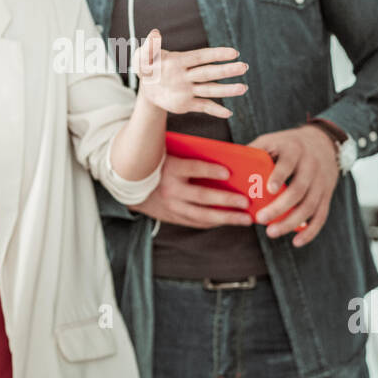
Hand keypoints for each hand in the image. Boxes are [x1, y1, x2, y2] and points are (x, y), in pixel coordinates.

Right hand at [128, 156, 253, 228]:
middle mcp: (171, 189)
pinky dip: (213, 222)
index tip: (228, 172)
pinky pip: (196, 222)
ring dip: (226, 217)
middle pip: (202, 196)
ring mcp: (172, 206)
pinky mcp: (172, 217)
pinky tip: (228, 221)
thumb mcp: (170, 155)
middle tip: (246, 202)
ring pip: (202, 215)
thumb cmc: (159, 164)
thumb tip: (222, 159)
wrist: (131, 186)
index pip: (194, 168)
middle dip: (226, 200)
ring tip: (245, 218)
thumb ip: (190, 155)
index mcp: (171, 168)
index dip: (211, 170)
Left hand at [134, 29, 247, 117]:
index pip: (201, 56)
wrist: (146, 89)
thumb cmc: (146, 67)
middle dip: (227, 70)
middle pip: (210, 72)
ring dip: (226, 90)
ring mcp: (190, 90)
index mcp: (180, 61)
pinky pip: (203, 106)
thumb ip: (150, 47)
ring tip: (243, 88)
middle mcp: (188, 75)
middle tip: (244, 67)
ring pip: (210, 89)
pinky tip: (228, 113)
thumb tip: (155, 33)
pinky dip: (215, 110)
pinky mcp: (187, 104)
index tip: (234, 52)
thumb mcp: (142, 57)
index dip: (217, 54)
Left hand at [245, 124, 339, 246]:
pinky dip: (310, 232)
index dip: (279, 176)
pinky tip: (296, 242)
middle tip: (260, 218)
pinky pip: (321, 216)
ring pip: (309, 206)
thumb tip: (226, 166)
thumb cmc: (287, 145)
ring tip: (271, 232)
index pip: (288, 163)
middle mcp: (311, 166)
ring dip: (291, 222)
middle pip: (298, 189)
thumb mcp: (271, 140)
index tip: (269, 189)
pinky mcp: (326, 196)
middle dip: (280, 206)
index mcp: (294, 150)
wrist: (322, 143)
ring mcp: (321, 182)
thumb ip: (253, 152)